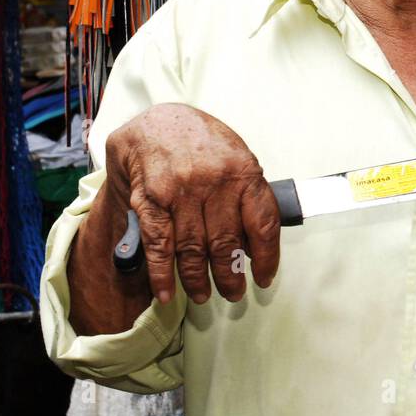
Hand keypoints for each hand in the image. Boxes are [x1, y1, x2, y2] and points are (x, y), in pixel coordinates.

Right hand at [102, 103, 280, 304]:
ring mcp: (180, 190)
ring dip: (198, 280)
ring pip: (192, 249)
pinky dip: (162, 274)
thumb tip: (254, 243)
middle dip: (230, 276)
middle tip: (234, 293)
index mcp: (243, 171)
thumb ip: (246, 195)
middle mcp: (214, 181)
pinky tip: (167, 292)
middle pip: (226, 242)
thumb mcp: (236, 157)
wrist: (157, 121)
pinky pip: (159, 244)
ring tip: (203, 295)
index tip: (264, 279)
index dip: (266, 258)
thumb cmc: (202, 143)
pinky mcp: (150, 199)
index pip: (262, 224)